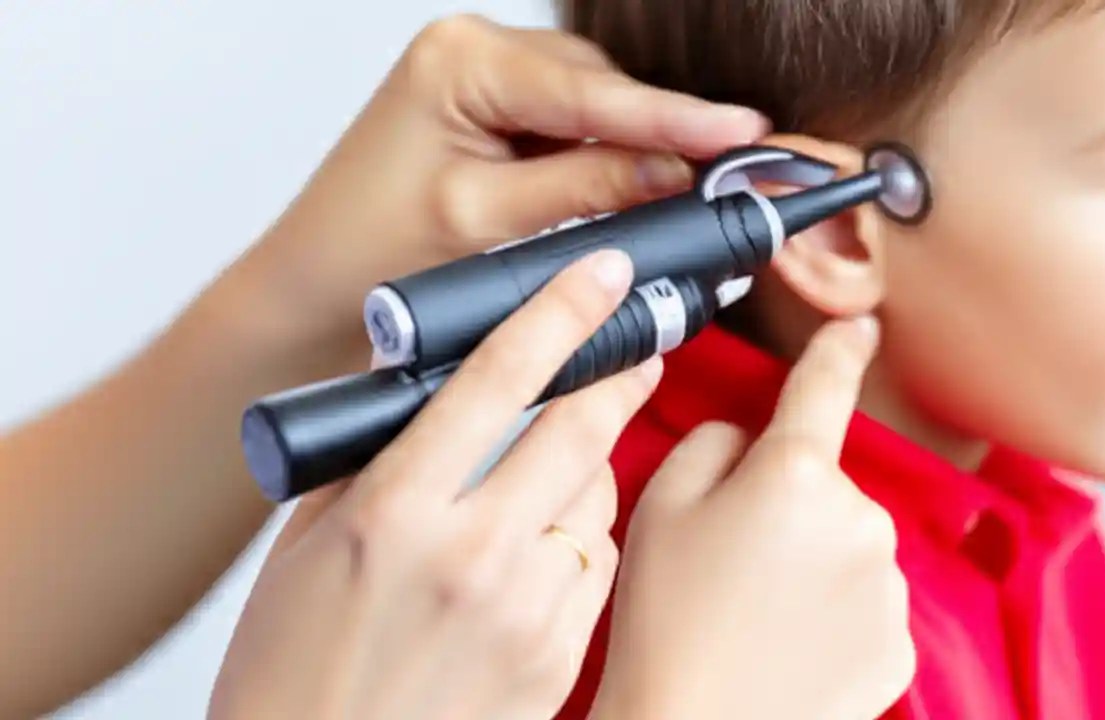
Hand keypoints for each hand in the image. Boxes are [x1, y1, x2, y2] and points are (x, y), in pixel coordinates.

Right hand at [209, 250, 661, 719]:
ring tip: (551, 466)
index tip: (602, 272)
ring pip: (597, 493)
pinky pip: (598, 561)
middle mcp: (472, 555)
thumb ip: (368, 461)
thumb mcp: (303, 547)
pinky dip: (584, 532)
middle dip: (620, 368)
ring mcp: (527, 609)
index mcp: (395, 513)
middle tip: (641, 340)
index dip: (561, 310)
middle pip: (579, 427)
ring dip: (591, 459)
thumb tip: (421, 389)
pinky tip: (545, 541)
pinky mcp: (560, 655)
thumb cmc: (291, 676)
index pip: (498, 379)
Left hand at [230, 13, 769, 363]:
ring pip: (592, 109)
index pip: (589, 92)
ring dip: (636, 149)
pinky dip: (604, 162)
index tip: (741, 131)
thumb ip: (584, 189)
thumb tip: (674, 172)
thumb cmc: (363, 256)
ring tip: (696, 187)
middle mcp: (472, 53)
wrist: (309, 295)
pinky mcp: (492, 117)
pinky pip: (569, 130)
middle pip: (598, 91)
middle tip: (737, 170)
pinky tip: (638, 188)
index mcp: (459, 61)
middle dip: (664, 132)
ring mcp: (482, 81)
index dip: (674, 116)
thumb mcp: (485, 224)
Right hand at [590, 316, 915, 719]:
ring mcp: (888, 586)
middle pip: (823, 484)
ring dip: (813, 560)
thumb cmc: (663, 620)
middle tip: (728, 559)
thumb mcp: (658, 507)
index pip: (823, 388)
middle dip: (786, 503)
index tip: (860, 326)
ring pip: (847, 544)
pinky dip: (833, 613)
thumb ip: (712, 444)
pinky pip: (866, 602)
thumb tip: (748, 438)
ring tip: (753, 613)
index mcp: (794, 474)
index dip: (839, 350)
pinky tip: (786, 646)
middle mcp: (858, 519)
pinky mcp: (900, 645)